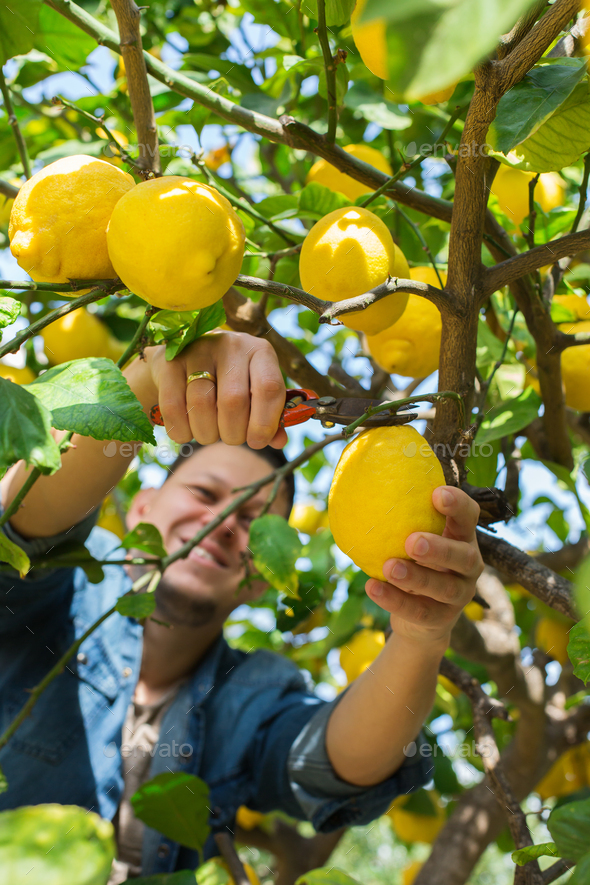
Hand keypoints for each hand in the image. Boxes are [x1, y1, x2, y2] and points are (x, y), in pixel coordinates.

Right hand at [131, 331, 286, 449]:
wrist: (185, 362)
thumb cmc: (230, 384)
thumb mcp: (255, 394)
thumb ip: (271, 418)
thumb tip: (278, 441)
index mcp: (260, 352)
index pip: (269, 388)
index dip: (264, 423)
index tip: (257, 442)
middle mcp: (231, 345)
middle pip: (234, 400)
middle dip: (233, 433)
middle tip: (231, 438)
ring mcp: (198, 350)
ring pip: (202, 404)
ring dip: (207, 434)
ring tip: (209, 435)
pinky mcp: (170, 362)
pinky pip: (173, 407)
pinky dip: (181, 431)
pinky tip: (187, 433)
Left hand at [365, 486, 483, 644]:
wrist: (422, 619)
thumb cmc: (415, 563)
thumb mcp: (412, 537)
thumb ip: (398, 515)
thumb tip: (360, 475)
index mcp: (462, 538)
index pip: (469, 517)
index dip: (458, 505)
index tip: (436, 493)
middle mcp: (469, 565)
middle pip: (464, 556)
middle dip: (440, 549)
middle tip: (412, 541)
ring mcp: (459, 595)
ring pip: (443, 587)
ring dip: (416, 577)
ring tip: (389, 566)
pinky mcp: (442, 620)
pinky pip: (419, 611)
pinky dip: (395, 600)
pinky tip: (372, 587)